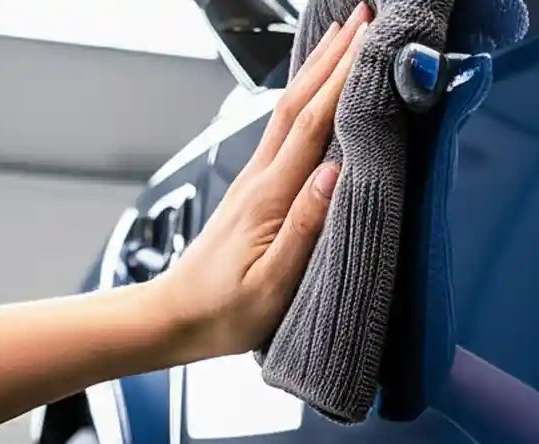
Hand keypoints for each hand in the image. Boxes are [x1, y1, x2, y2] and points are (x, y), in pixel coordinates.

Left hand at [157, 4, 370, 360]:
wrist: (172, 320)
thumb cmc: (223, 313)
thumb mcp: (272, 284)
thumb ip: (304, 227)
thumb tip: (335, 174)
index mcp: (269, 198)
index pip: (312, 125)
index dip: (341, 79)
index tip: (366, 42)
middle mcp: (260, 180)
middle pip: (299, 103)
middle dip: (332, 58)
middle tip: (362, 19)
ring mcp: (254, 183)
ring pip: (289, 112)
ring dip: (317, 71)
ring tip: (344, 39)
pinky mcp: (254, 193)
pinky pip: (283, 133)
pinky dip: (305, 100)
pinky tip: (314, 94)